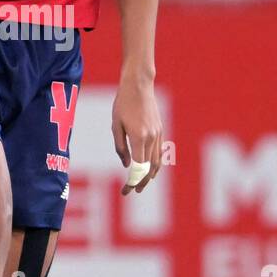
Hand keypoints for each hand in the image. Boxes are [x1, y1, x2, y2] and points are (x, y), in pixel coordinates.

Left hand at [111, 75, 161, 194]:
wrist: (139, 85)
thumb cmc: (123, 103)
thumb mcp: (115, 125)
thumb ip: (120, 146)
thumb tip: (126, 164)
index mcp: (139, 137)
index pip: (137, 168)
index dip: (132, 182)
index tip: (126, 191)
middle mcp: (151, 138)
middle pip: (149, 169)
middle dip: (141, 182)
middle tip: (133, 191)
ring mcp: (158, 134)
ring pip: (157, 162)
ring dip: (149, 175)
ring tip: (141, 183)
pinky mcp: (160, 130)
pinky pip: (159, 152)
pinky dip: (154, 164)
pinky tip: (148, 169)